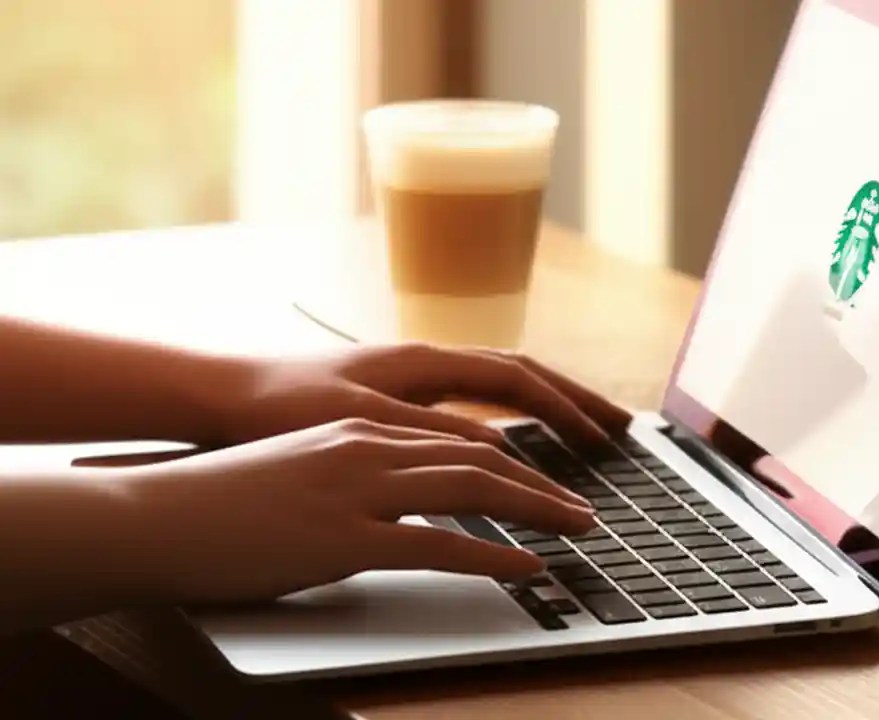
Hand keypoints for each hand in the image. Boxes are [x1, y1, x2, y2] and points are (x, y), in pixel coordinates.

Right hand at [118, 418, 596, 604]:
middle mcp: (368, 449)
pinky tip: (525, 569)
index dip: (516, 463)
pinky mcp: (344, 537)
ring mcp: (358, 490)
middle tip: (585, 510)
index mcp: (361, 433)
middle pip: (481, 460)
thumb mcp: (303, 474)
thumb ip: (356, 482)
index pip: (458, 442)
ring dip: (537, 511)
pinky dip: (492, 557)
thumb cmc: (223, 503)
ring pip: (473, 490)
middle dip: (544, 485)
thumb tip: (396, 509)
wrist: (157, 516)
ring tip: (578, 530)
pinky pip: (439, 546)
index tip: (551, 483)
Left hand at [217, 344, 630, 446]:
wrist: (221, 395)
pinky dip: (513, 417)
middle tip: (622, 427)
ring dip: (549, 407)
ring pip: (501, 385)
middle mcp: (427, 361)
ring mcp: (415, 376)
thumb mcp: (358, 423)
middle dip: (576, 399)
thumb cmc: (279, 405)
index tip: (602, 439)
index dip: (566, 410)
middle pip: (524, 374)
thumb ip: (430, 435)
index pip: (518, 380)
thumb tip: (502, 448)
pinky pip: (476, 402)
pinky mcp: (399, 396)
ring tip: (587, 432)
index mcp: (424, 362)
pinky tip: (521, 438)